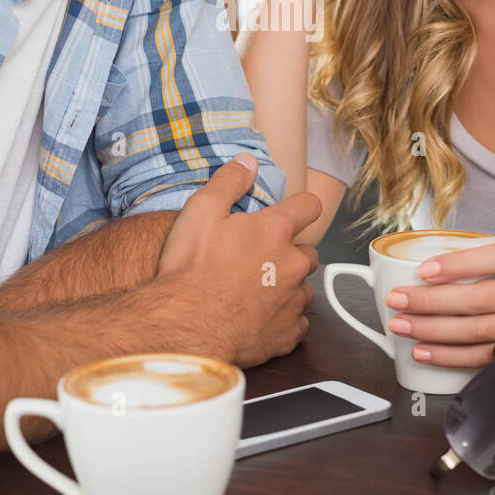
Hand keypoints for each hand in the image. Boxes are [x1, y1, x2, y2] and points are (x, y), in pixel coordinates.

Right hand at [157, 155, 321, 366]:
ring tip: (254, 290)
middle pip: (308, 251)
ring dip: (287, 286)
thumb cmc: (190, 270)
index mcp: (276, 231)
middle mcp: (293, 264)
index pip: (310, 206)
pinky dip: (282, 318)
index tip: (290, 213)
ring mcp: (293, 301)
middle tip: (257, 259)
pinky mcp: (287, 333)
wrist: (184, 326)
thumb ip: (229, 181)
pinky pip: (297, 321)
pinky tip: (257, 316)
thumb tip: (248, 161)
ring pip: (304, 287)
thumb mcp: (200, 211)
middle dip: (288, 252)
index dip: (300, 207)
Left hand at [384, 237, 494, 373]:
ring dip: (434, 332)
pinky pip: (488, 358)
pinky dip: (454, 357)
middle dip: (431, 302)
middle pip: (478, 300)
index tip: (423, 271)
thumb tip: (436, 266)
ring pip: (479, 333)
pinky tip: (427, 353)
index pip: (493, 258)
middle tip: (396, 301)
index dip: (456, 266)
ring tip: (402, 327)